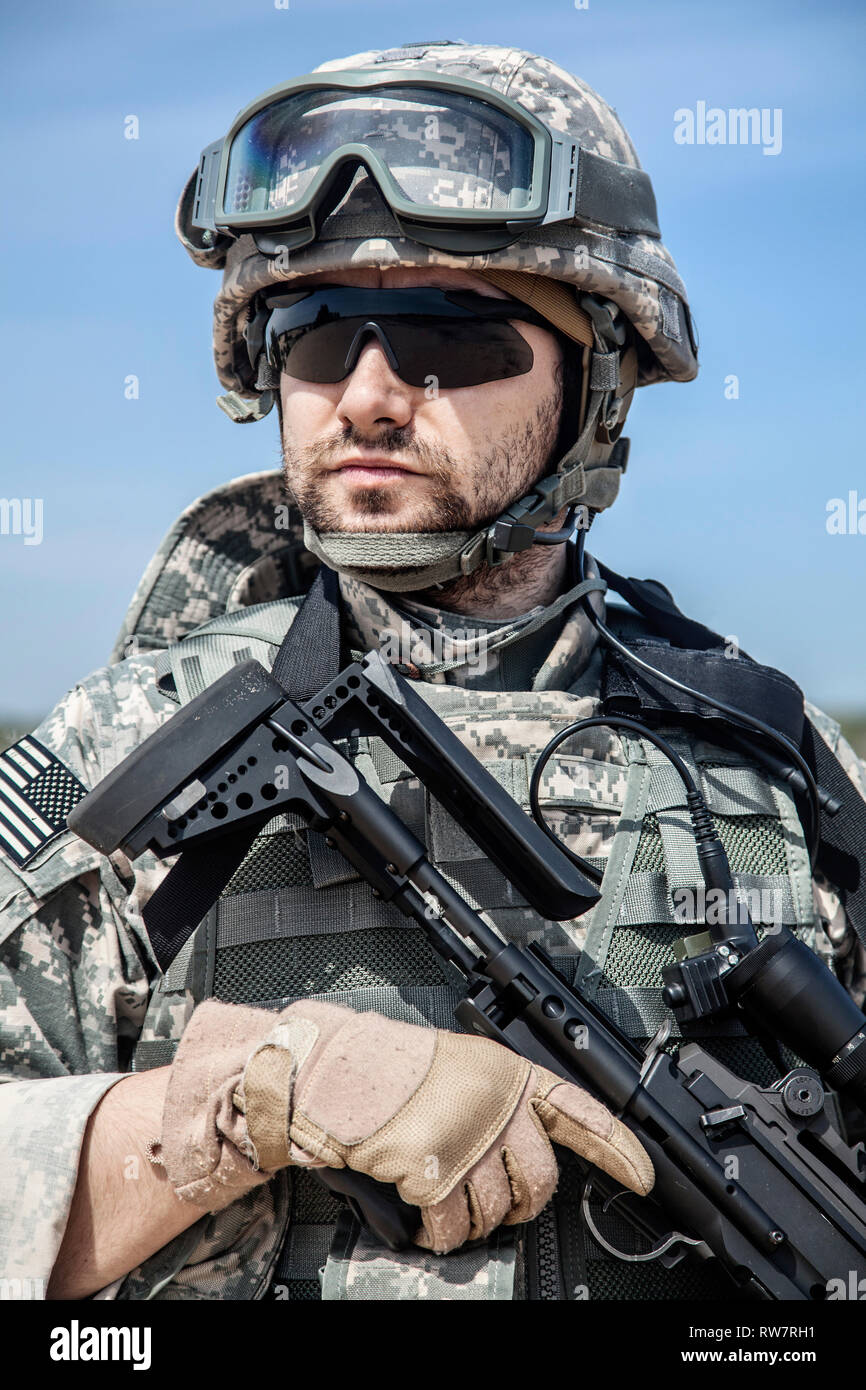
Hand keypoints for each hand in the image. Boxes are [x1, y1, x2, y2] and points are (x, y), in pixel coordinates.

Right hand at [238, 1000, 653, 1252]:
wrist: (337, 1074)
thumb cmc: (390, 1071)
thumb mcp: (459, 1070)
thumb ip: (496, 1102)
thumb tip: (520, 1149)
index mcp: (508, 1074)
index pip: (580, 1112)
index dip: (617, 1147)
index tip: (645, 1175)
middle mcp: (496, 1105)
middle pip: (540, 1181)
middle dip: (521, 1205)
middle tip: (495, 1202)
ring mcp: (468, 1140)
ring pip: (496, 1211)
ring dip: (471, 1222)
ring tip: (445, 1204)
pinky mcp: (436, 1172)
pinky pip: (453, 1226)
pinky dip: (438, 1232)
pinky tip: (422, 1214)